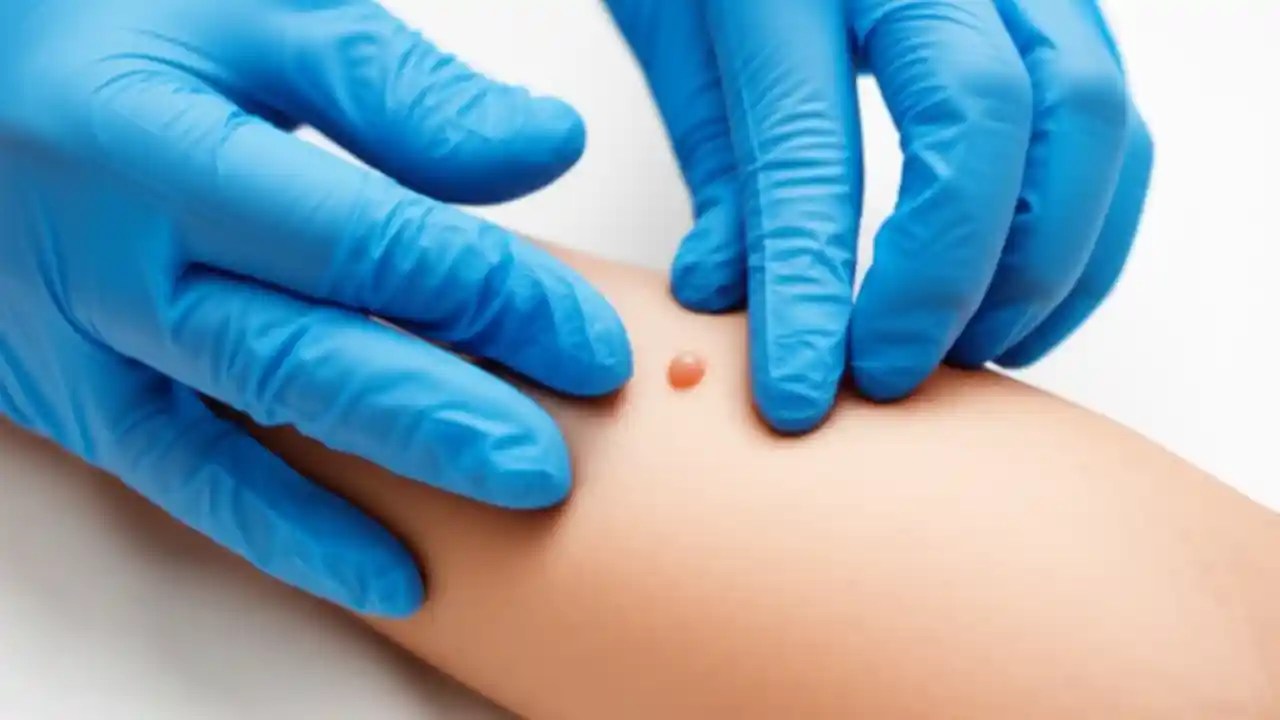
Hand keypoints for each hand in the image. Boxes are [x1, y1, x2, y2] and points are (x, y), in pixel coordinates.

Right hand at [0, 0, 630, 615]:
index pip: (358, 240)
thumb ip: (394, 91)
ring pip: (240, 437)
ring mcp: (75, 341)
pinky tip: (382, 572)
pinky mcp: (69, 395)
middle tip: (550, 465)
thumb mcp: (249, 15)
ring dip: (377, 492)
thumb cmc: (107, 31)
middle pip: (299, 354)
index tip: (586, 342)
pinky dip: (286, 532)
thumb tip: (546, 145)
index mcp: (153, 142)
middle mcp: (106, 258)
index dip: (486, 298)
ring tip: (494, 518)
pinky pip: (183, 480)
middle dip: (440, 416)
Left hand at [607, 0, 1152, 429]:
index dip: (809, 295)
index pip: (813, 155)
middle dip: (945, 282)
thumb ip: (720, 167)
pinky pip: (1113, 114)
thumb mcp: (675, 41)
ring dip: (1040, 268)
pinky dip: (1087, 227)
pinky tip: (1021, 296)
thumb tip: (729, 295)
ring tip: (965, 353)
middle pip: (987, 126)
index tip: (797, 397)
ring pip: (1087, 119)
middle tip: (888, 373)